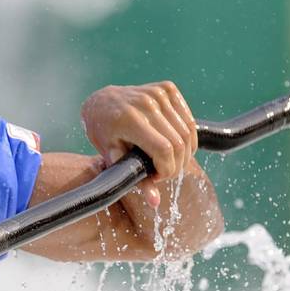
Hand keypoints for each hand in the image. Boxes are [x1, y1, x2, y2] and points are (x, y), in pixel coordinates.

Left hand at [80, 82, 198, 202]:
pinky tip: (174, 145)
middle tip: (163, 172)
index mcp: (130, 119)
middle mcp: (146, 103)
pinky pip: (188, 118)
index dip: (167, 170)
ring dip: (184, 153)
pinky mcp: (167, 88)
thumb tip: (155, 203)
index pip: (164, 150)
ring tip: (168, 161)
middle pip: (179, 143)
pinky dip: (186, 136)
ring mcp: (158, 93)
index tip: (157, 177)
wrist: (101, 101)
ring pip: (187, 131)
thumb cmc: (104, 133)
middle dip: (176, 164)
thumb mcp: (113, 157)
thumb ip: (135, 178)